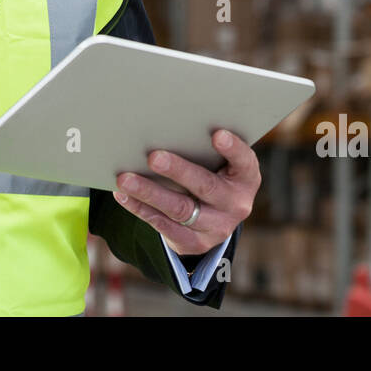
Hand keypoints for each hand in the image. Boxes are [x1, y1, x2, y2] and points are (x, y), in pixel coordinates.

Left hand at [113, 129, 259, 255]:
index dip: (232, 149)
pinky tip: (123, 195)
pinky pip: (164, 225)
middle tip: (153, 157)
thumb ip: (204, 150)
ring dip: (149, 192)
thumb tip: (163, 128)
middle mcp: (236, 204)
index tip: (217, 134)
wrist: (216, 219)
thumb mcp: (220, 164)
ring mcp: (216, 226)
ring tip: (125, 178)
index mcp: (246, 178)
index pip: (244, 161)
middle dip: (178, 171)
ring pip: (180, 209)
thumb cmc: (213, 174)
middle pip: (205, 186)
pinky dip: (141, 208)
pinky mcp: (195, 242)